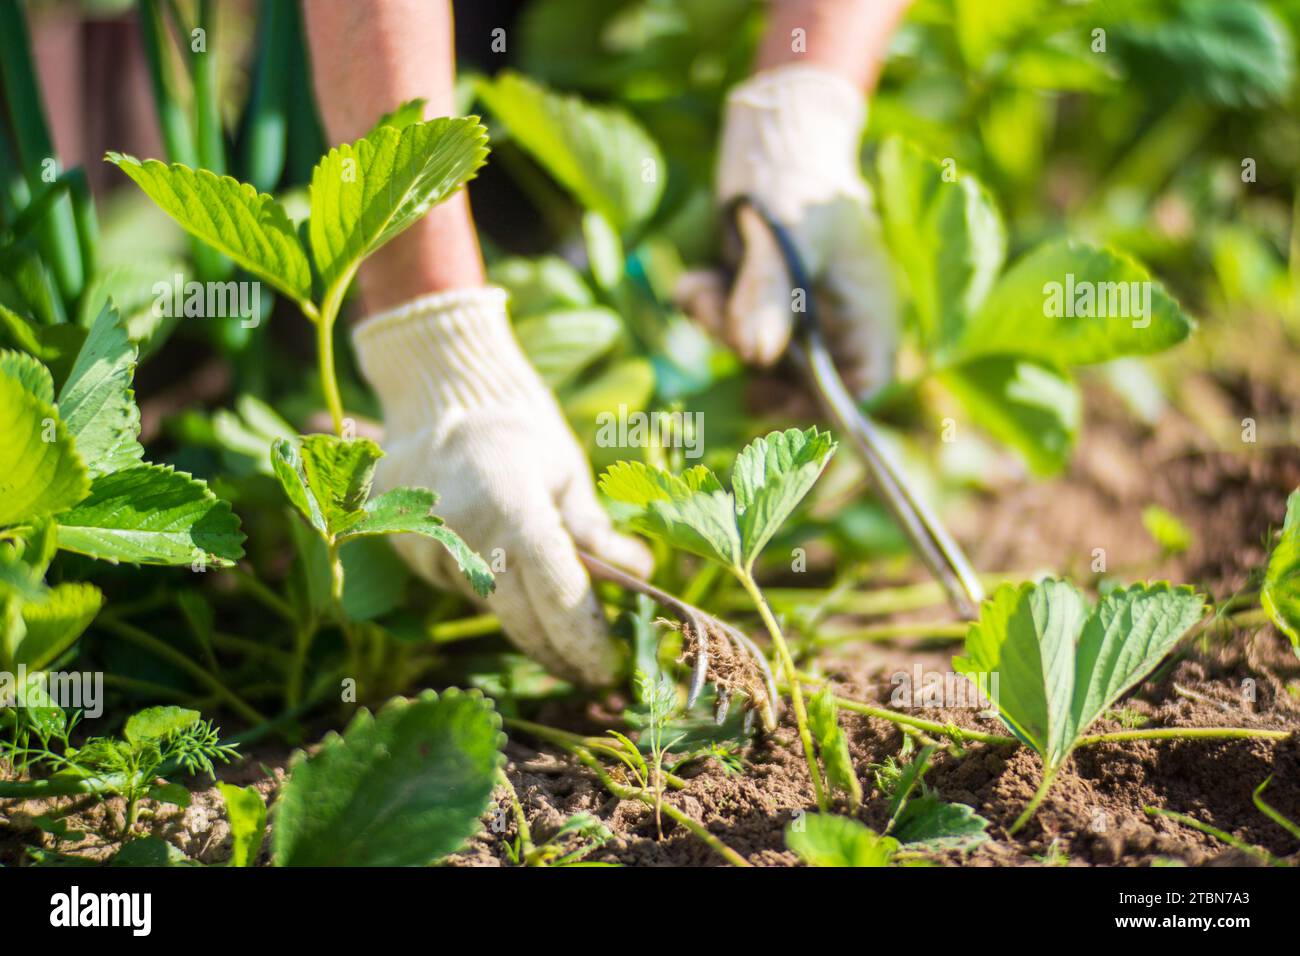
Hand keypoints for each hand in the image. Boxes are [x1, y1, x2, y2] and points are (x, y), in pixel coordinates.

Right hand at [352, 287, 652, 684]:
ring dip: (526, 616)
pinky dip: (490, 586)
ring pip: (492, 606)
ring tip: (555, 609)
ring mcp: (429, 545)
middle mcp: (466, 533)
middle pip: (521, 621)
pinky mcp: (406, 552)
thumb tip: (639, 570)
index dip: (587, 640)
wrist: (437, 393)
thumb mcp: (566, 471)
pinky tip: (499, 560)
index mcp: (515, 509)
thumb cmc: (517, 426)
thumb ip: (594, 529)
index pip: (558, 597)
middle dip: (560, 653)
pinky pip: (461, 587)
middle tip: (593, 672)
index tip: (612, 667)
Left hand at [681, 65, 898, 394]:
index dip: (825, 416)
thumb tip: (754, 355)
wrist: (769, 128)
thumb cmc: (799, 173)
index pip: (862, 391)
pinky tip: (693, 280)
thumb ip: (775, 293)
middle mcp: (834, 324)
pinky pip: (727, 327)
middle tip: (722, 326)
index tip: (775, 414)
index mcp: (868, 313)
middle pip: (797, 384)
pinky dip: (705, 308)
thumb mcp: (790, 233)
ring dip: (719, 328)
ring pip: (752, 356)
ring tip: (702, 289)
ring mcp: (794, 314)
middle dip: (749, 360)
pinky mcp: (757, 300)